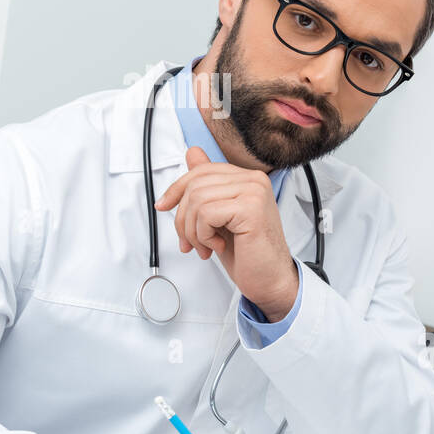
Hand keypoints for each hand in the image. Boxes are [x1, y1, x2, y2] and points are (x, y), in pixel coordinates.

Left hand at [154, 147, 298, 320]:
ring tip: (206, 247)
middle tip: (190, 242)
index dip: (176, 189)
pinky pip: (206, 214)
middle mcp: (254, 180)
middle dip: (183, 218)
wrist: (270, 280)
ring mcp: (254, 192)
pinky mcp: (250, 208)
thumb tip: (192, 153)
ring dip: (193, 231)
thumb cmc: (247, 253)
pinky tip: (217, 246)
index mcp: (248, 178)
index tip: (163, 206)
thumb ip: (208, 186)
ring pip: (197, 200)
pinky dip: (203, 235)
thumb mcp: (219, 216)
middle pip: (195, 184)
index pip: (201, 171)